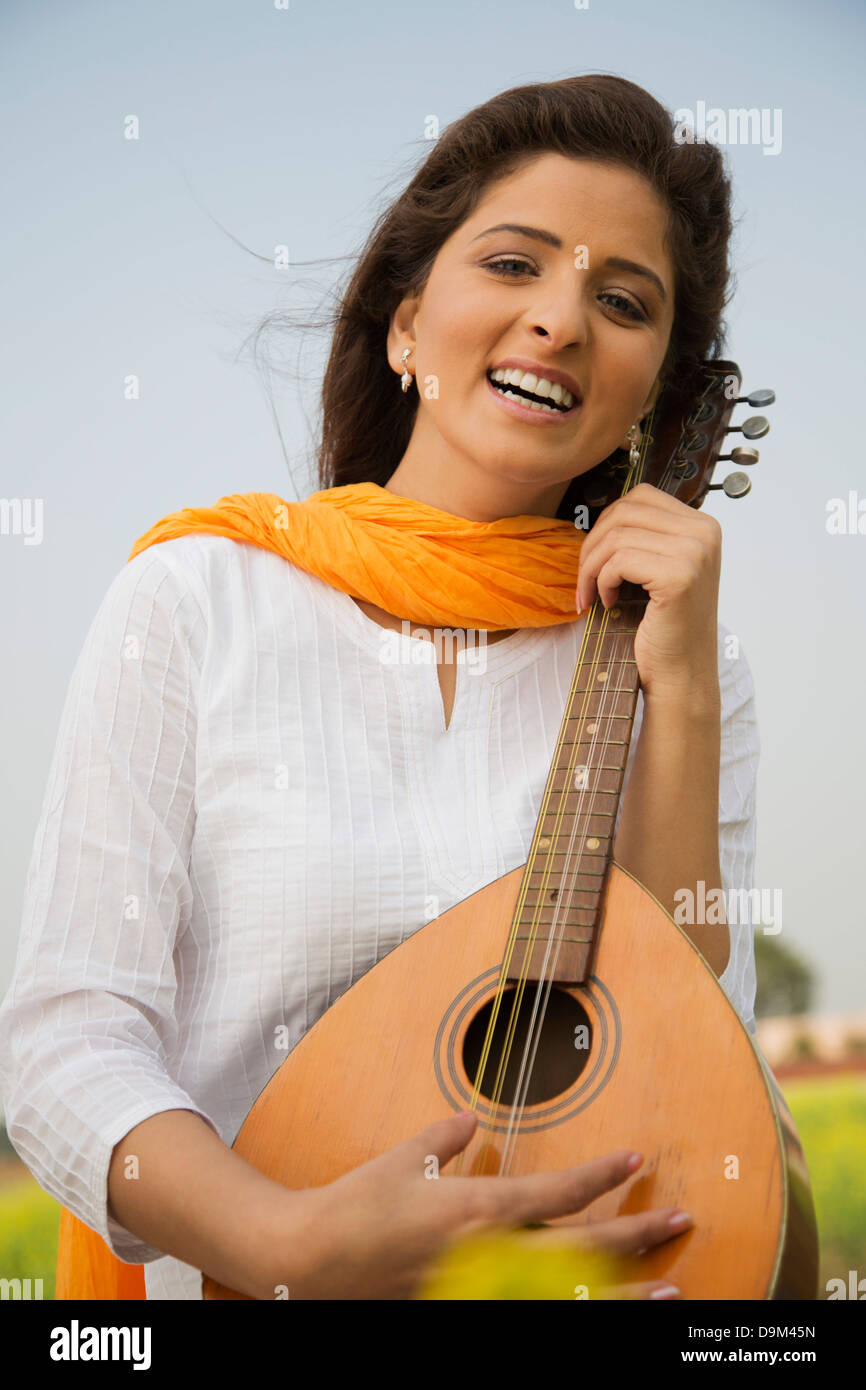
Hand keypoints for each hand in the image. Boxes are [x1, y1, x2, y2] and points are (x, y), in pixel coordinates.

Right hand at [262, 1112, 690, 1299]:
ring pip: (568, 1296)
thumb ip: (443, 1136)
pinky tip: (595, 1309)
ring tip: (667, 1290)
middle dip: (636, 1237)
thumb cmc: (356, 1206)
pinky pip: (532, 1316)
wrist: (311, 1263)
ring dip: (622, 1294)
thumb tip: (470, 1122)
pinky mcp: (467, 1312)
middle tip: (680, 1222)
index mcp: (477, 1208)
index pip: (558, 1192)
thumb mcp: (403, 1158)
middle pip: (582, 1250)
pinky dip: (570, 1312)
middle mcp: (490, 1255)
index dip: (602, 1176)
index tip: (636, 1161)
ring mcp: (481, 1292)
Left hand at [575, 483, 721, 702]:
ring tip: (593, 594)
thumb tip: (602, 515)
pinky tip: (608, 603)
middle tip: (585, 579)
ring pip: (616, 535)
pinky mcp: (679, 575)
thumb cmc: (663, 627)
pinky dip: (601, 582)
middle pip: (624, 511)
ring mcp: (695, 552)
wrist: (680, 674)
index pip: (640, 497)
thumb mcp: (656, 569)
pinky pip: (618, 561)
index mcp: (702, 525)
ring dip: (591, 567)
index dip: (606, 525)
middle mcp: (704, 532)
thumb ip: (642, 536)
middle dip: (592, 544)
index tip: (597, 559)